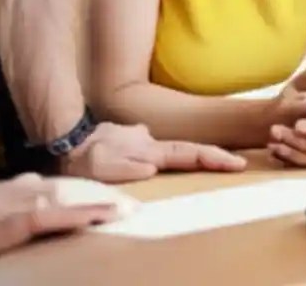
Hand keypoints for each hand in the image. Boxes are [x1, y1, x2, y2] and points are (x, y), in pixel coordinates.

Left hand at [59, 122, 246, 181]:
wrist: (67, 138)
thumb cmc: (86, 157)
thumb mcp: (103, 167)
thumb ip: (128, 168)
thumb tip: (152, 167)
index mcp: (149, 151)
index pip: (188, 154)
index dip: (214, 159)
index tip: (238, 163)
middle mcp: (149, 141)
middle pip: (187, 149)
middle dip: (213, 156)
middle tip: (236, 163)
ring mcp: (141, 138)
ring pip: (167, 148)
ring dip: (187, 155)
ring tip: (202, 162)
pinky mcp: (132, 139)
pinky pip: (151, 148)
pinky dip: (158, 154)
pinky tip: (148, 159)